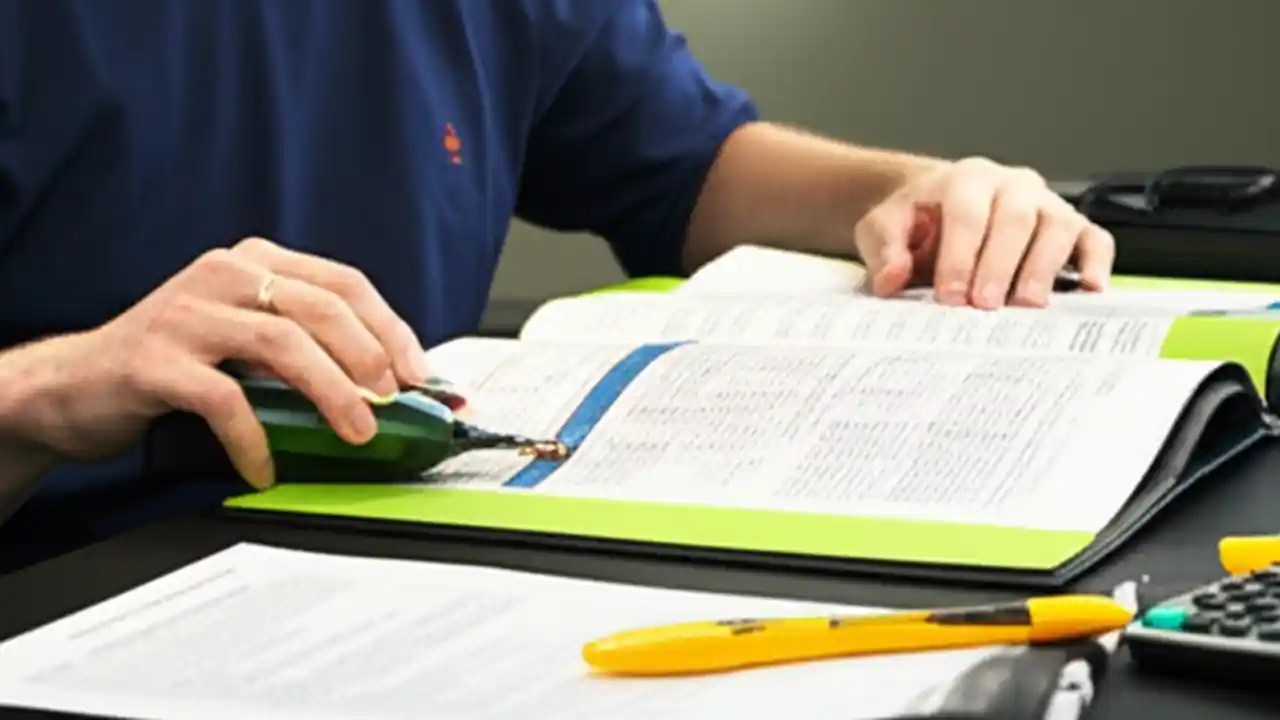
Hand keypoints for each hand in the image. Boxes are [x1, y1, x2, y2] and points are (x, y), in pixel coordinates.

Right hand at [2, 237, 427, 488]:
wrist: (76, 385)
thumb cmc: (174, 365)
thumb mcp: (246, 342)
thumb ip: (304, 348)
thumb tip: (387, 386)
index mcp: (256, 262)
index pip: (344, 284)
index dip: (392, 329)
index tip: (422, 374)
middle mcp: (225, 275)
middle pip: (321, 308)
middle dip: (371, 359)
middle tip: (393, 404)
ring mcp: (188, 314)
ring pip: (283, 345)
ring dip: (332, 393)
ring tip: (356, 432)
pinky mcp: (156, 360)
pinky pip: (224, 400)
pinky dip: (255, 440)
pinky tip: (266, 467)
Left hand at [854, 157, 1115, 307]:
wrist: (938, 209)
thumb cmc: (916, 221)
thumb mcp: (883, 228)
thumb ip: (884, 250)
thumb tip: (892, 278)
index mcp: (966, 179)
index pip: (967, 213)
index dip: (960, 256)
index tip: (950, 296)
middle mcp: (1012, 185)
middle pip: (1015, 219)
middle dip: (999, 265)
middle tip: (985, 306)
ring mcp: (1046, 204)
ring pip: (1058, 227)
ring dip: (1043, 267)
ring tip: (1027, 305)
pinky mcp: (1071, 227)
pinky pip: (1094, 239)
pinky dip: (1097, 262)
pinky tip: (1090, 289)